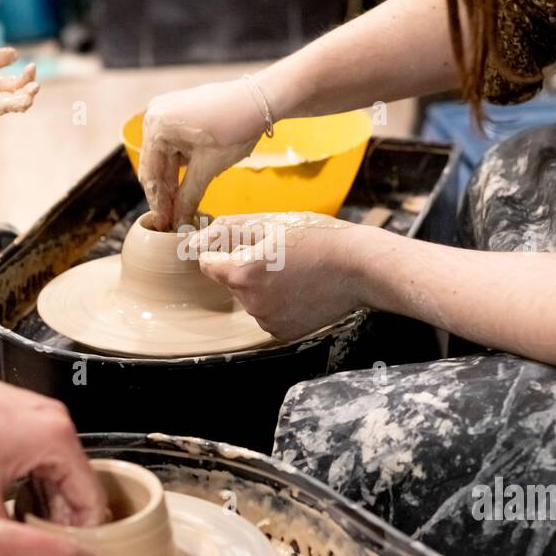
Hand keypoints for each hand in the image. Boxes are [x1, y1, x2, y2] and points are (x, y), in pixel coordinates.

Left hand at [0, 47, 38, 119]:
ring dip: (17, 105)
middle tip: (34, 87)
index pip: (19, 84)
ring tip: (25, 99)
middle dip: (28, 94)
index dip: (28, 77)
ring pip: (6, 108)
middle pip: (17, 99)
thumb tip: (15, 53)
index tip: (31, 67)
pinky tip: (2, 106)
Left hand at [0, 361, 109, 525]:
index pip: (93, 500)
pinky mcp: (20, 420)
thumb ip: (6, 533)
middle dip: (62, 523)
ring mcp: (39, 419)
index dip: (85, 537)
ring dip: (45, 507)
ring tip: (24, 537)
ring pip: (57, 476)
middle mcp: (57, 424)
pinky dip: (31, 488)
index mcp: (58, 439)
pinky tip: (11, 509)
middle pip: (78, 488)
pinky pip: (39, 462)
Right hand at [139, 79, 268, 229]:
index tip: (165, 223)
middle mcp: (154, 114)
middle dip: (166, 193)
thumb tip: (178, 222)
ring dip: (173, 181)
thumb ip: (189, 196)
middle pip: (155, 164)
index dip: (158, 202)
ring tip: (181, 207)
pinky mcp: (180, 112)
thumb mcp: (209, 167)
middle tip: (172, 220)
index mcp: (156, 125)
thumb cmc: (235, 127)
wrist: (261, 99)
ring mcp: (167, 111)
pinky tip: (187, 185)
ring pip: (166, 156)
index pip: (151, 173)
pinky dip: (181, 164)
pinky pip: (175, 144)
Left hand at [191, 213, 370, 340]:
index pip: (208, 264)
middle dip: (247, 267)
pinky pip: (268, 315)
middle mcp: (251, 303)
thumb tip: (195, 241)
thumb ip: (227, 230)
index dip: (223, 251)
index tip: (244, 245)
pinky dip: (279, 304)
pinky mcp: (284, 333)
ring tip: (296, 271)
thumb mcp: (270, 222)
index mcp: (242, 273)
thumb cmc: (317, 237)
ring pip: (251, 299)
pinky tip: (301, 290)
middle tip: (282, 254)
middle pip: (232, 282)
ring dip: (263, 286)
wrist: (359, 267)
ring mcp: (268, 322)